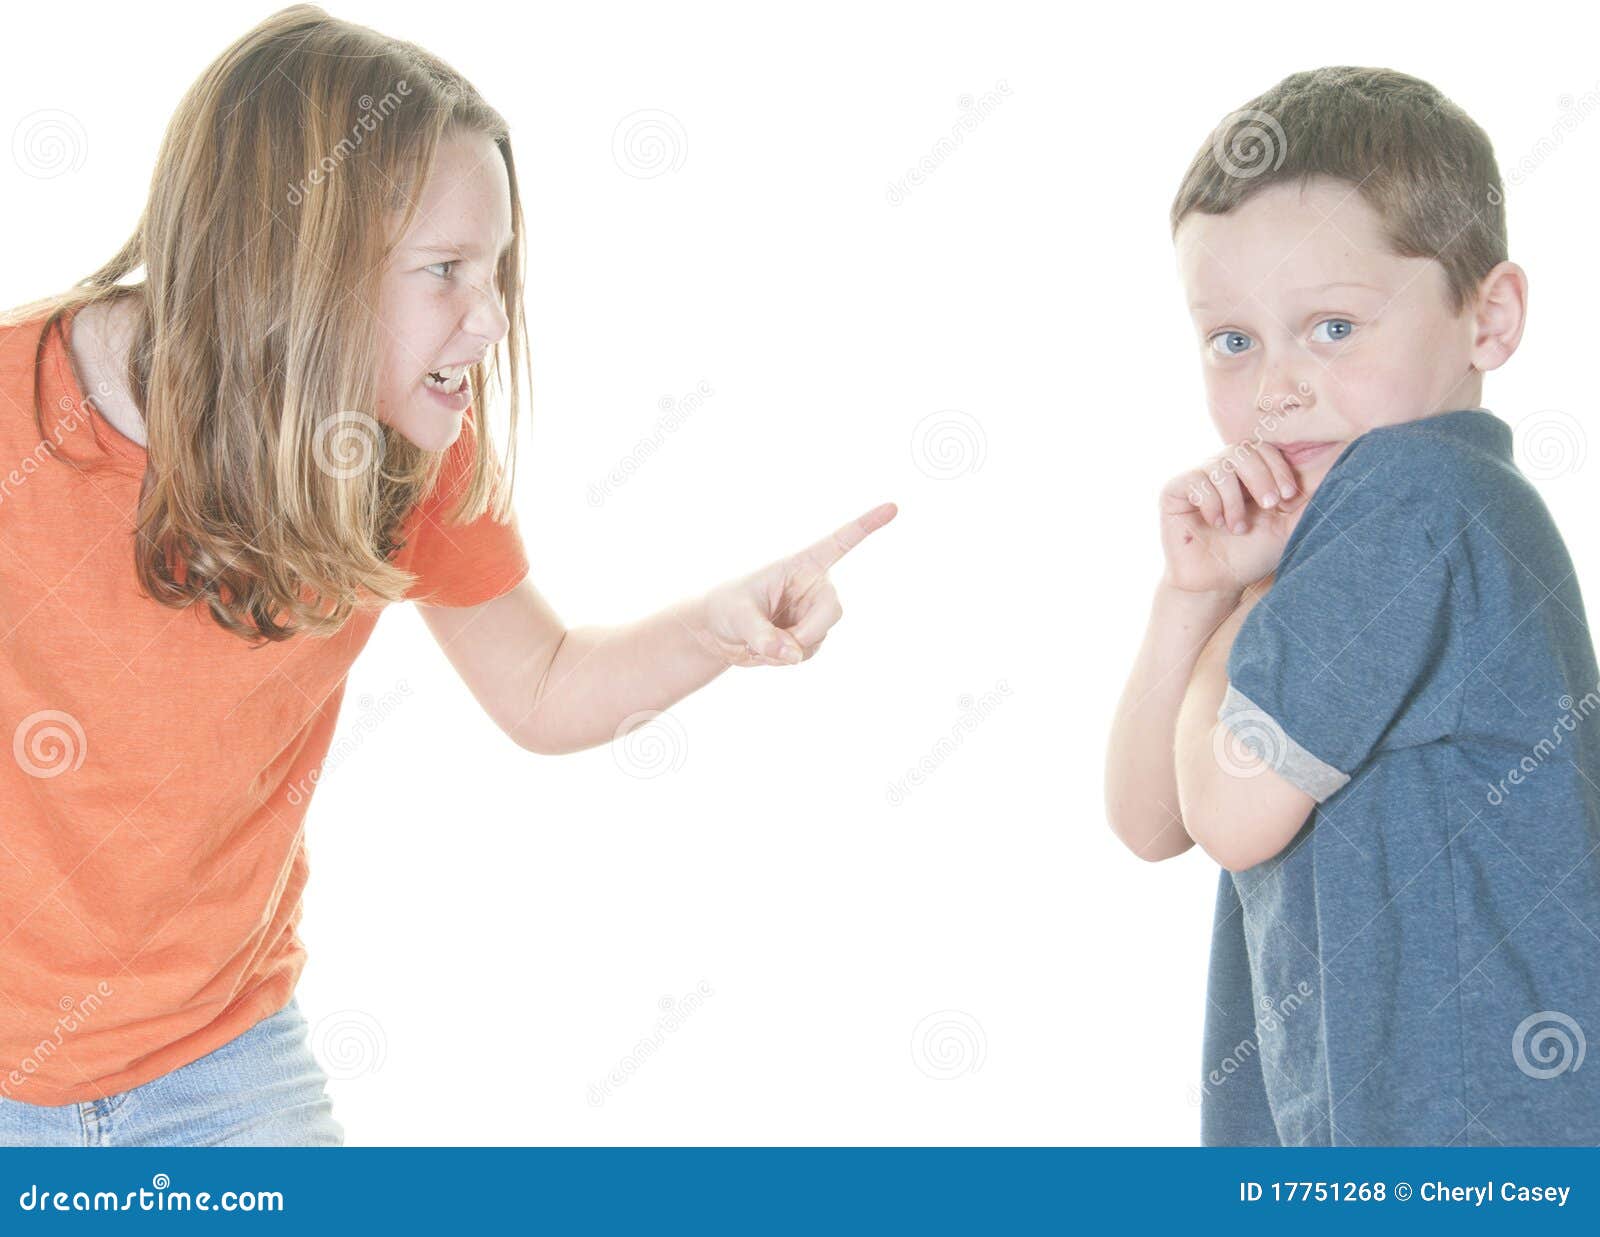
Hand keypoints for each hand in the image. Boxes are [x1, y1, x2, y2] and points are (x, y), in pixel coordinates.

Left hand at [700, 502, 897, 666]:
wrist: (718, 633)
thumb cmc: (725, 609)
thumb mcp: (737, 617)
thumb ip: (763, 635)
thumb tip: (793, 656)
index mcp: (799, 565)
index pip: (838, 543)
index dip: (866, 526)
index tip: (892, 507)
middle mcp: (812, 586)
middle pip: (832, 610)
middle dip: (807, 632)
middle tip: (778, 645)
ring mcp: (812, 612)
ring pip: (820, 636)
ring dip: (791, 647)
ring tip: (760, 640)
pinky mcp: (809, 635)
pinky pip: (809, 652)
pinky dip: (787, 658)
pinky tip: (767, 649)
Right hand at [1159, 439, 1308, 595]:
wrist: (1218, 583)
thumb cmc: (1251, 554)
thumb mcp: (1286, 525)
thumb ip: (1306, 499)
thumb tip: (1338, 468)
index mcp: (1247, 473)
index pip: (1265, 449)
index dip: (1279, 469)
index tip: (1289, 499)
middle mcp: (1221, 470)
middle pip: (1244, 450)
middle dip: (1262, 478)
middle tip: (1270, 506)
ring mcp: (1196, 478)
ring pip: (1221, 466)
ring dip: (1236, 501)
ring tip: (1238, 528)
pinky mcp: (1173, 491)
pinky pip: (1195, 481)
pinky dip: (1212, 504)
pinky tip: (1215, 524)